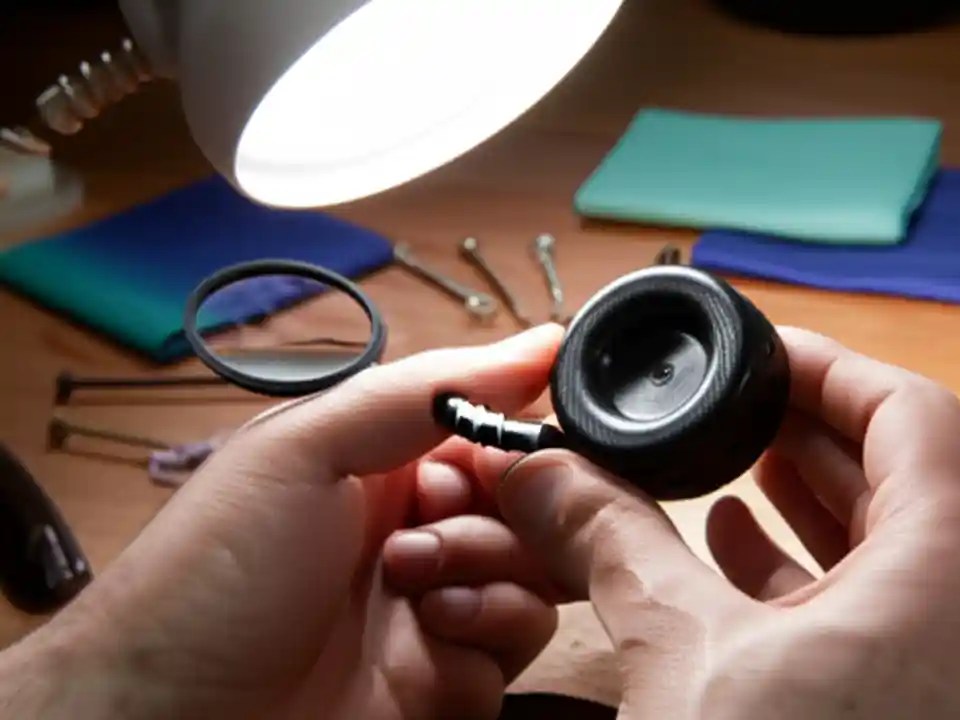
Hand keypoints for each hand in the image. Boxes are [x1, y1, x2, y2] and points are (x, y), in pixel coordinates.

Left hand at [0, 325, 565, 719]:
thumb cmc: (211, 576)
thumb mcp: (304, 449)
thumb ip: (426, 391)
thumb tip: (544, 341)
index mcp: (383, 465)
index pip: (496, 432)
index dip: (518, 437)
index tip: (511, 447)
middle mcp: (417, 532)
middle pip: (529, 505)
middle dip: (506, 510)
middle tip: (434, 525)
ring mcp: (436, 610)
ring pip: (536, 576)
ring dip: (491, 571)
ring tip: (415, 583)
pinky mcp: (449, 683)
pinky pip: (517, 649)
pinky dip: (487, 636)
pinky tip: (429, 638)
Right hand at [493, 327, 959, 718]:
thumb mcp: (679, 650)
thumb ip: (612, 540)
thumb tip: (538, 469)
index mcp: (942, 573)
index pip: (910, 414)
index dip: (830, 365)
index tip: (759, 351)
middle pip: (899, 475)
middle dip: (806, 429)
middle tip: (734, 401)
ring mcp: (938, 674)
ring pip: (881, 547)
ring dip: (803, 498)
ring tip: (730, 464)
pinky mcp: (898, 714)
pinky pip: (863, 612)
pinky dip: (798, 569)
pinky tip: (728, 551)